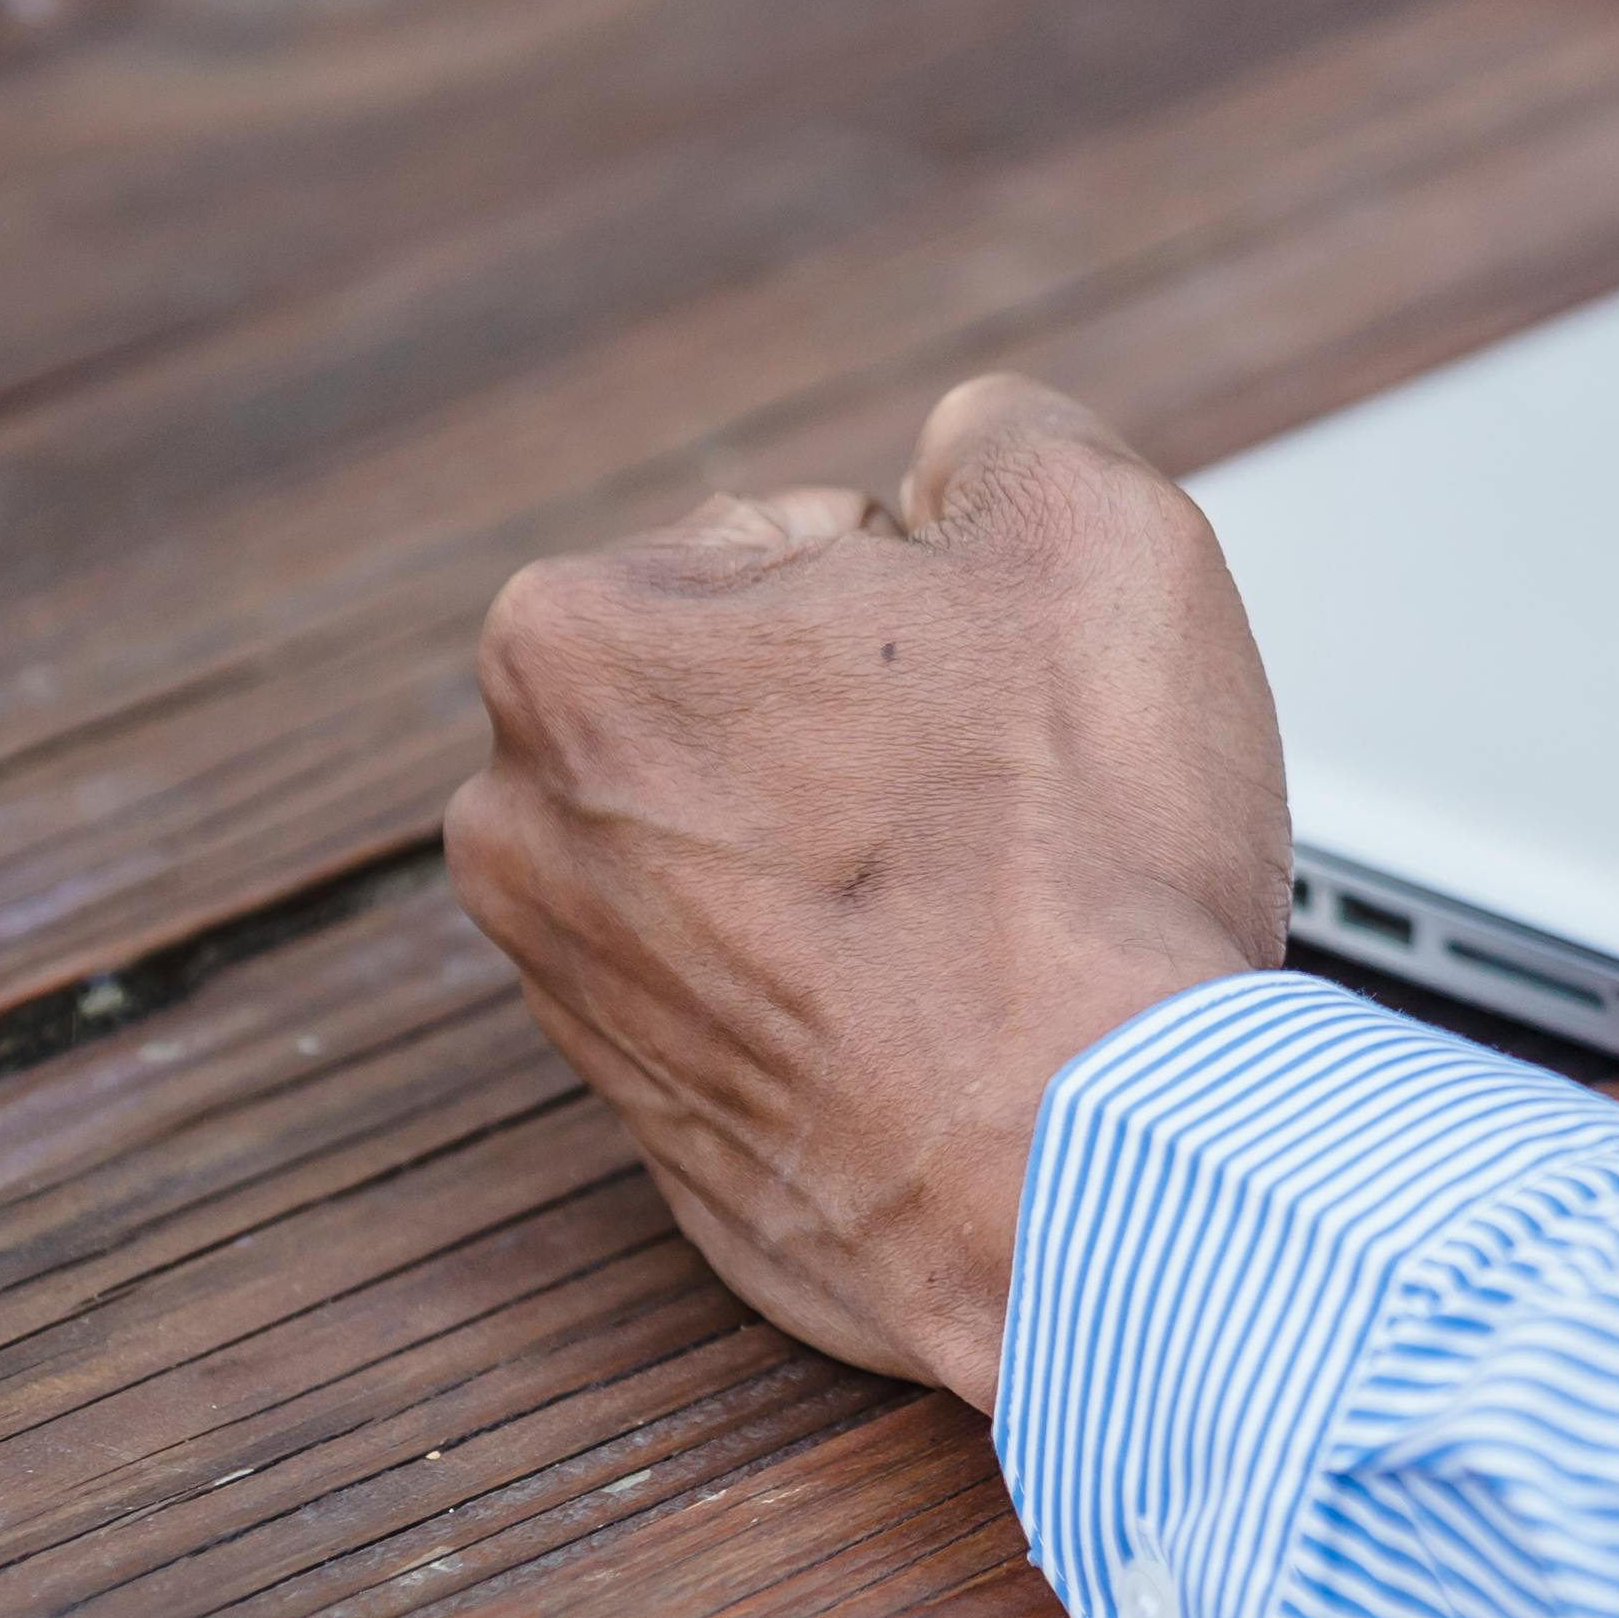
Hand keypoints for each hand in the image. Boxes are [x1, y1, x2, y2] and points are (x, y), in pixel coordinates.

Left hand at [446, 377, 1288, 1410]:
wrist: (1089, 1179)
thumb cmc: (1078, 864)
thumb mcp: (1098, 530)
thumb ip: (1001, 438)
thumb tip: (958, 463)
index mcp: (576, 638)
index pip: (814, 539)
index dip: (958, 605)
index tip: (1016, 699)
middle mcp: (519, 815)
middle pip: (769, 694)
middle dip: (894, 726)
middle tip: (1021, 803)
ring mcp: (572, 986)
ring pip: (774, 845)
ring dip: (882, 856)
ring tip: (1000, 917)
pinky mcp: (646, 1120)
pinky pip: (779, 993)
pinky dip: (869, 990)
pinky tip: (969, 1015)